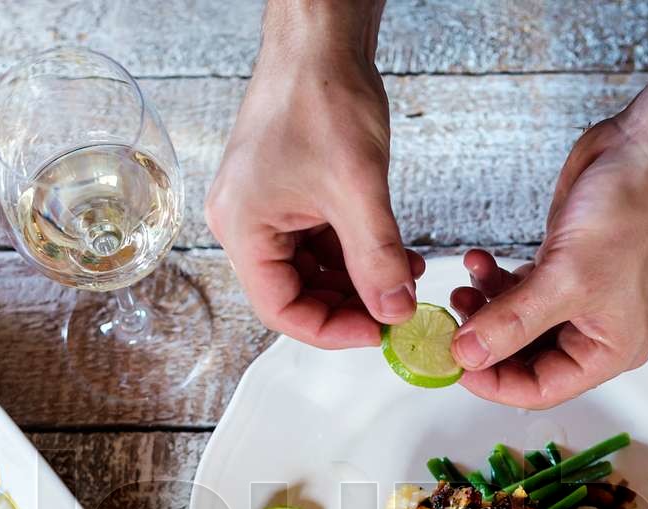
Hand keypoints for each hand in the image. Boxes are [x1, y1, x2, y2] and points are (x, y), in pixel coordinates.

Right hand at [205, 35, 421, 348]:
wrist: (320, 38)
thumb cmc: (321, 95)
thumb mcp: (358, 189)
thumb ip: (377, 259)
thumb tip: (395, 311)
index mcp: (243, 228)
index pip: (280, 309)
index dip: (331, 329)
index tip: (377, 331)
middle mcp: (245, 223)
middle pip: (296, 293)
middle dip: (350, 305)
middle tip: (397, 310)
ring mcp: (266, 208)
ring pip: (314, 270)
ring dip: (359, 280)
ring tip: (404, 279)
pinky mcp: (288, 194)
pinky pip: (320, 242)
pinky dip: (357, 253)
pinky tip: (394, 255)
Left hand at [449, 114, 647, 408]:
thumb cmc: (637, 213)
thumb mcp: (566, 279)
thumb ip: (512, 323)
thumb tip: (469, 354)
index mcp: (610, 349)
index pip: (541, 389)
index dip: (494, 382)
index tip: (454, 365)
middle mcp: (595, 329)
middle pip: (525, 359)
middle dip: (485, 342)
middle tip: (449, 325)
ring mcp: (578, 297)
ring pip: (517, 323)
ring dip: (484, 308)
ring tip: (461, 289)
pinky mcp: (563, 267)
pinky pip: (519, 290)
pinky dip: (494, 280)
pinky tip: (479, 262)